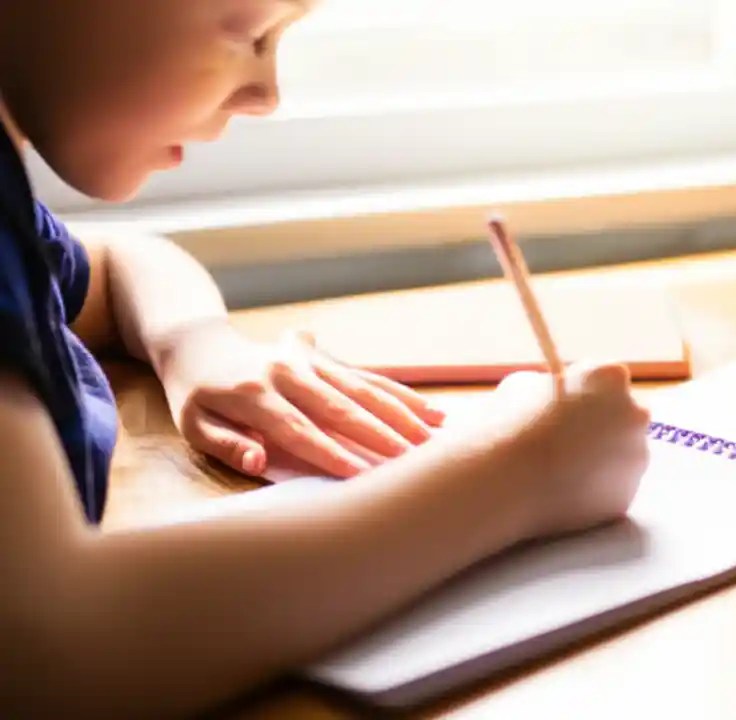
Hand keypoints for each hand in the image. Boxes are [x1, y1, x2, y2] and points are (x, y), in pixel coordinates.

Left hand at [156, 322, 444, 478]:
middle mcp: (286, 369)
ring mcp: (309, 360)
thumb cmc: (198, 397)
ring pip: (362, 387)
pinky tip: (430, 411)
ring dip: (399, 412)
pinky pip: (368, 377)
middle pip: (339, 406)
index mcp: (253, 391)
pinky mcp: (326, 358)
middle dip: (377, 434)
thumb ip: (227, 444)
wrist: (202, 346)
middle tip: (412, 459)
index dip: (329, 453)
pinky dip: (400, 395)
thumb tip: (260, 461)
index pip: (298, 428)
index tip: (360, 475)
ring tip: (433, 436)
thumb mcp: (195, 424)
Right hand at [477, 363, 650, 536]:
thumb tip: (549, 392)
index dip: (589, 395)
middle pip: (627, 419)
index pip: (610, 381)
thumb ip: (548, 386)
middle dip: (605, 428)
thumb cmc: (510, 424)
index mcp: (611, 378)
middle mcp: (634, 414)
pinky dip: (594, 493)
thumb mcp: (523, 385)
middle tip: (571, 441)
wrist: (509, 478)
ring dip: (603, 462)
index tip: (572, 407)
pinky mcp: (626, 496)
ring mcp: (636, 458)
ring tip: (562, 472)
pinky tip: (565, 493)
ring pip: (624, 458)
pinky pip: (612, 491)